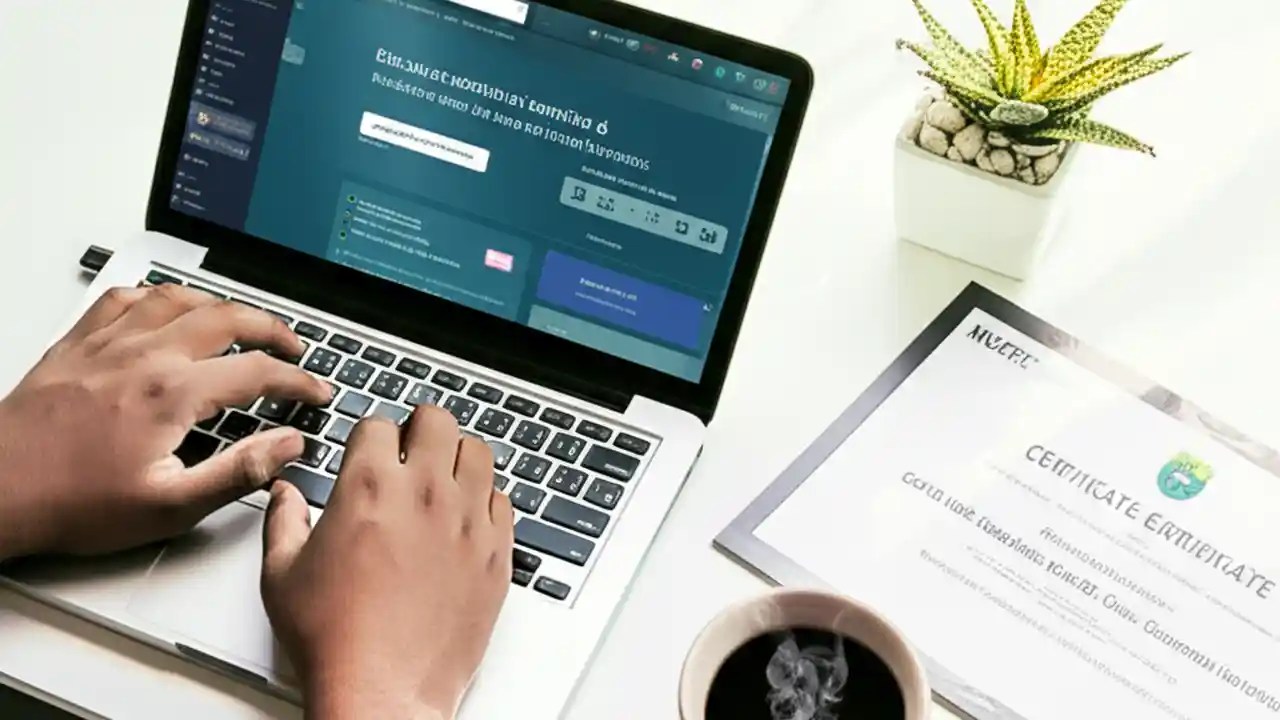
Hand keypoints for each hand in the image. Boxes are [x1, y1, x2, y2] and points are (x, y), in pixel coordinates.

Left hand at [0, 284, 331, 559]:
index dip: (299, 381)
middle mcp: (144, 357)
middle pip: (228, 319)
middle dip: (273, 328)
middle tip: (294, 346)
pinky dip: (157, 295)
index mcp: (172, 394)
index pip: (259, 372)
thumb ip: (238, 471)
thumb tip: (286, 445)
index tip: (315, 393)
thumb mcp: (171, 506)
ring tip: (244, 320)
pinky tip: (166, 306)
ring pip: (180, 297)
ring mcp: (109, 344)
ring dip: (223, 305)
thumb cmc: (71, 503)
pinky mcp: (78, 344)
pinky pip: (125, 298)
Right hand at [261, 407, 513, 719]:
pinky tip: (467, 517)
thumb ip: (283, 520)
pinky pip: (503, 501)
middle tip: (411, 449)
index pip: (379, 423)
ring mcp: (467, 521)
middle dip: (420, 428)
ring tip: (443, 476)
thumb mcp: (281, 574)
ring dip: (458, 456)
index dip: (370, 435)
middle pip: (437, 420)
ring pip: (478, 452)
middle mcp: (425, 494)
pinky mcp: (496, 553)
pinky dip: (485, 500)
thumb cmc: (334, 639)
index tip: (370, 449)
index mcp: (369, 488)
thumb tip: (286, 493)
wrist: (382, 690)